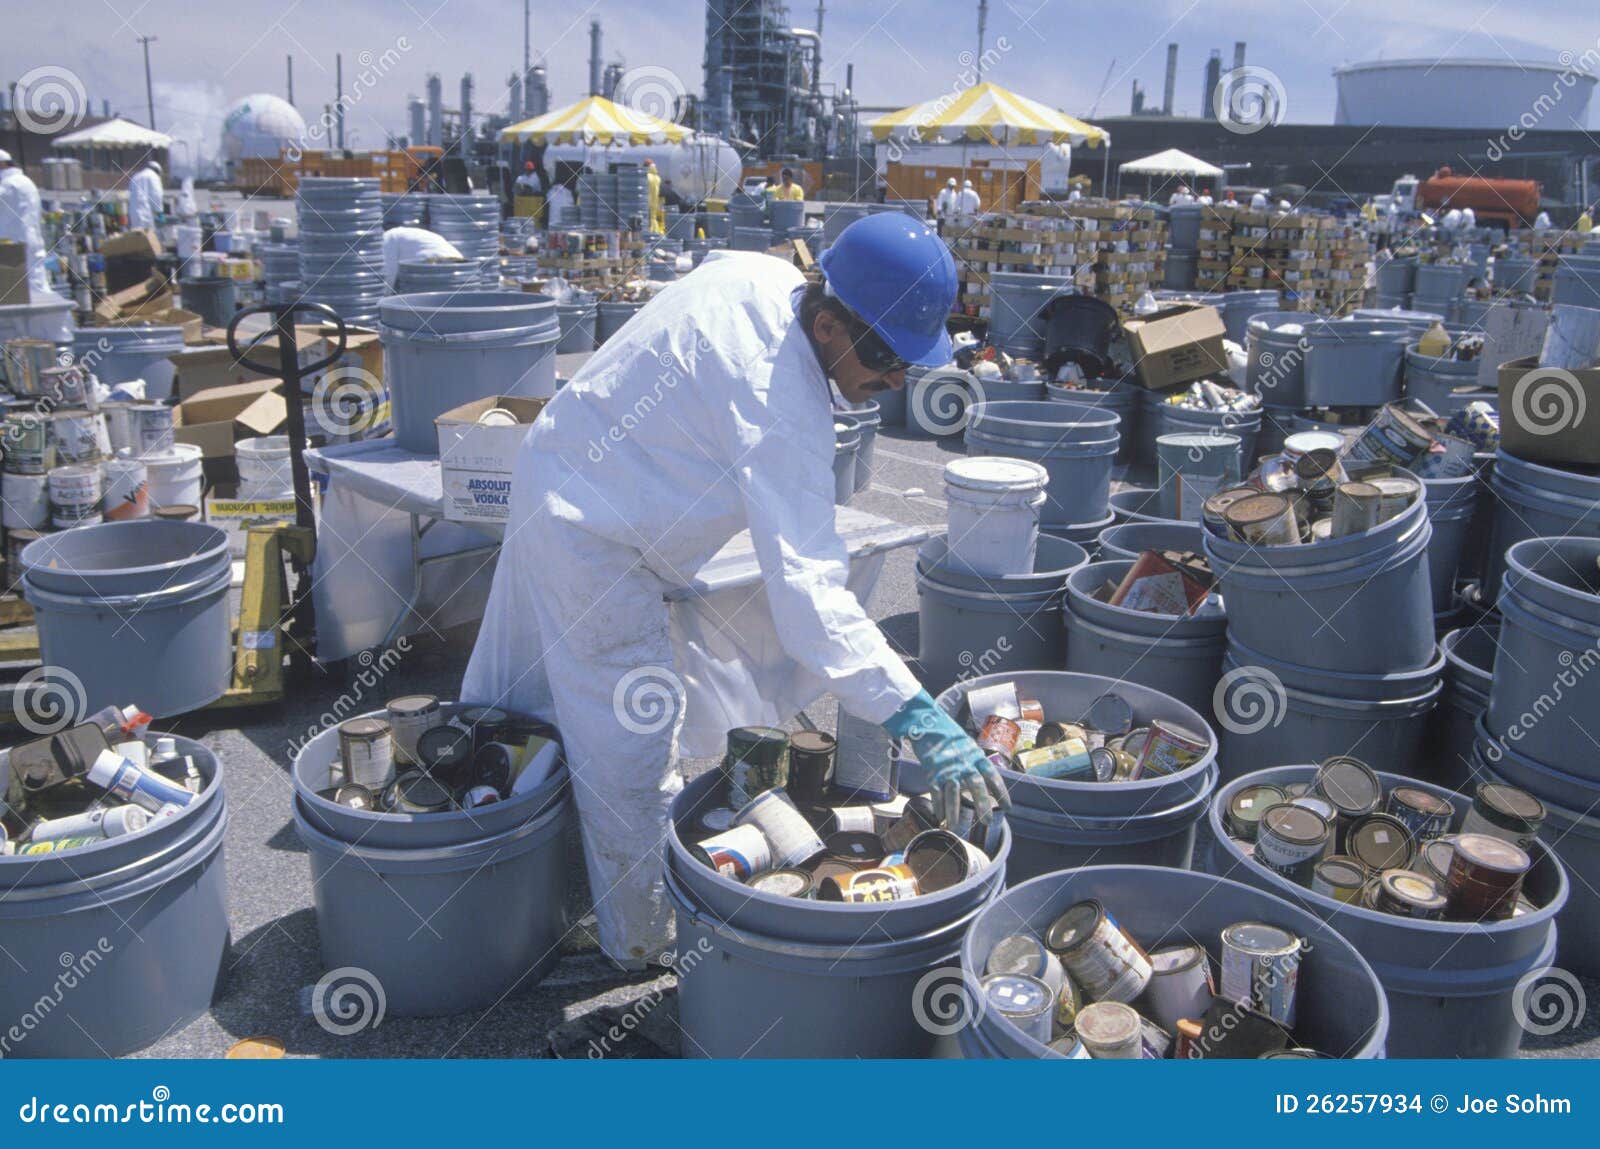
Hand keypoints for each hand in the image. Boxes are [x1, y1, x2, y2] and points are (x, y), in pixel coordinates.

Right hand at [882, 690, 1010, 828]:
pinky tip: (940, 817)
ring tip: (956, 827)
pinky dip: (938, 806)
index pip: (993, 777)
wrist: (928, 725)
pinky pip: (936, 793)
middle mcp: (964, 764)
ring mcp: (948, 769)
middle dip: (983, 806)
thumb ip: (976, 763)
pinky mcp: (932, 772)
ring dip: (954, 812)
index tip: (1008, 807)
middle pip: (976, 787)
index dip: (1001, 793)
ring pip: (953, 794)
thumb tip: (985, 781)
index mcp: (976, 757)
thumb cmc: (950, 736)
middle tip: (988, 822)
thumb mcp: (969, 746)